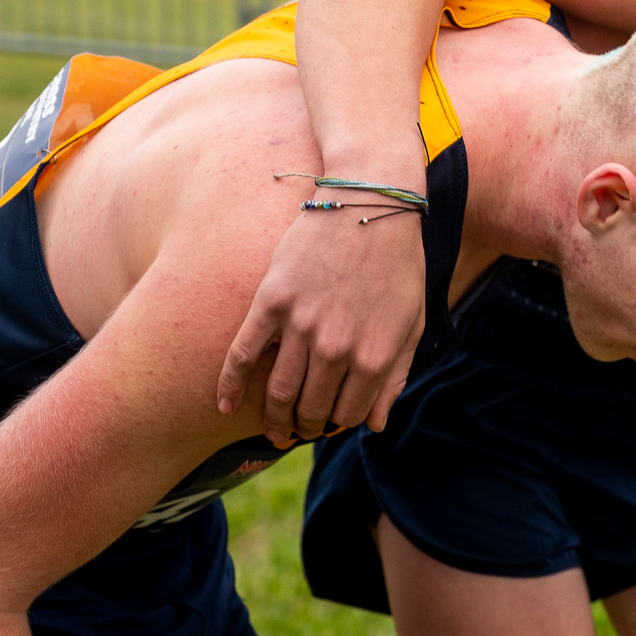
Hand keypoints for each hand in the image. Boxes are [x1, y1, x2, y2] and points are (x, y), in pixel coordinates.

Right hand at [217, 210, 426, 443]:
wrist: (370, 206)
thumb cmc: (397, 265)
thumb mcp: (411, 324)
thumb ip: (395, 377)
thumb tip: (374, 425)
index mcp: (375, 357)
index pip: (349, 415)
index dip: (339, 424)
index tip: (331, 421)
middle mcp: (336, 349)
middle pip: (311, 409)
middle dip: (306, 426)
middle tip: (301, 429)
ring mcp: (300, 326)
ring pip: (277, 392)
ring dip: (273, 418)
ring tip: (275, 428)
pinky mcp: (271, 303)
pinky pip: (242, 355)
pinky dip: (229, 385)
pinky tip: (224, 406)